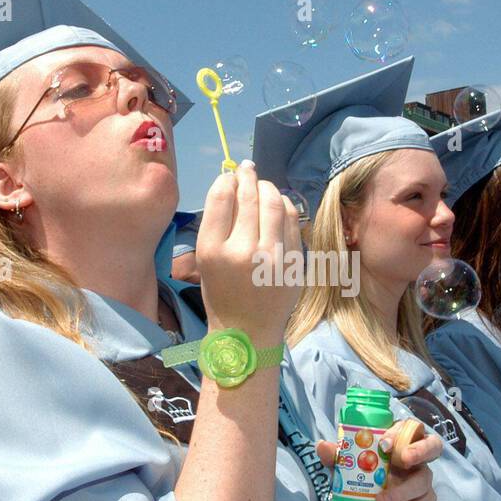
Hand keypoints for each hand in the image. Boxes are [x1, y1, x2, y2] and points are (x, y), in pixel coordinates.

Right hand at [197, 160, 301, 346]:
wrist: (248, 330)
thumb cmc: (222, 292)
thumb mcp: (206, 259)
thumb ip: (216, 222)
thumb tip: (231, 181)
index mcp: (213, 251)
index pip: (221, 197)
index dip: (227, 179)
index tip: (230, 175)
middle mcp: (242, 251)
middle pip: (248, 196)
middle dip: (248, 176)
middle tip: (247, 169)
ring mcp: (273, 257)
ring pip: (273, 202)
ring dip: (267, 186)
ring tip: (261, 185)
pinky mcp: (294, 261)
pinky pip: (291, 219)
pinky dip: (284, 204)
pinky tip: (277, 204)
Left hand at [316, 419, 439, 500]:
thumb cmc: (357, 478)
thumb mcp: (343, 467)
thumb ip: (335, 457)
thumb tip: (322, 446)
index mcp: (398, 440)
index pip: (409, 427)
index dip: (400, 433)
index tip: (383, 444)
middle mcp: (414, 457)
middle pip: (433, 446)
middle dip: (421, 450)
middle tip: (403, 460)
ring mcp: (421, 480)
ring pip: (423, 482)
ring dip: (402, 493)